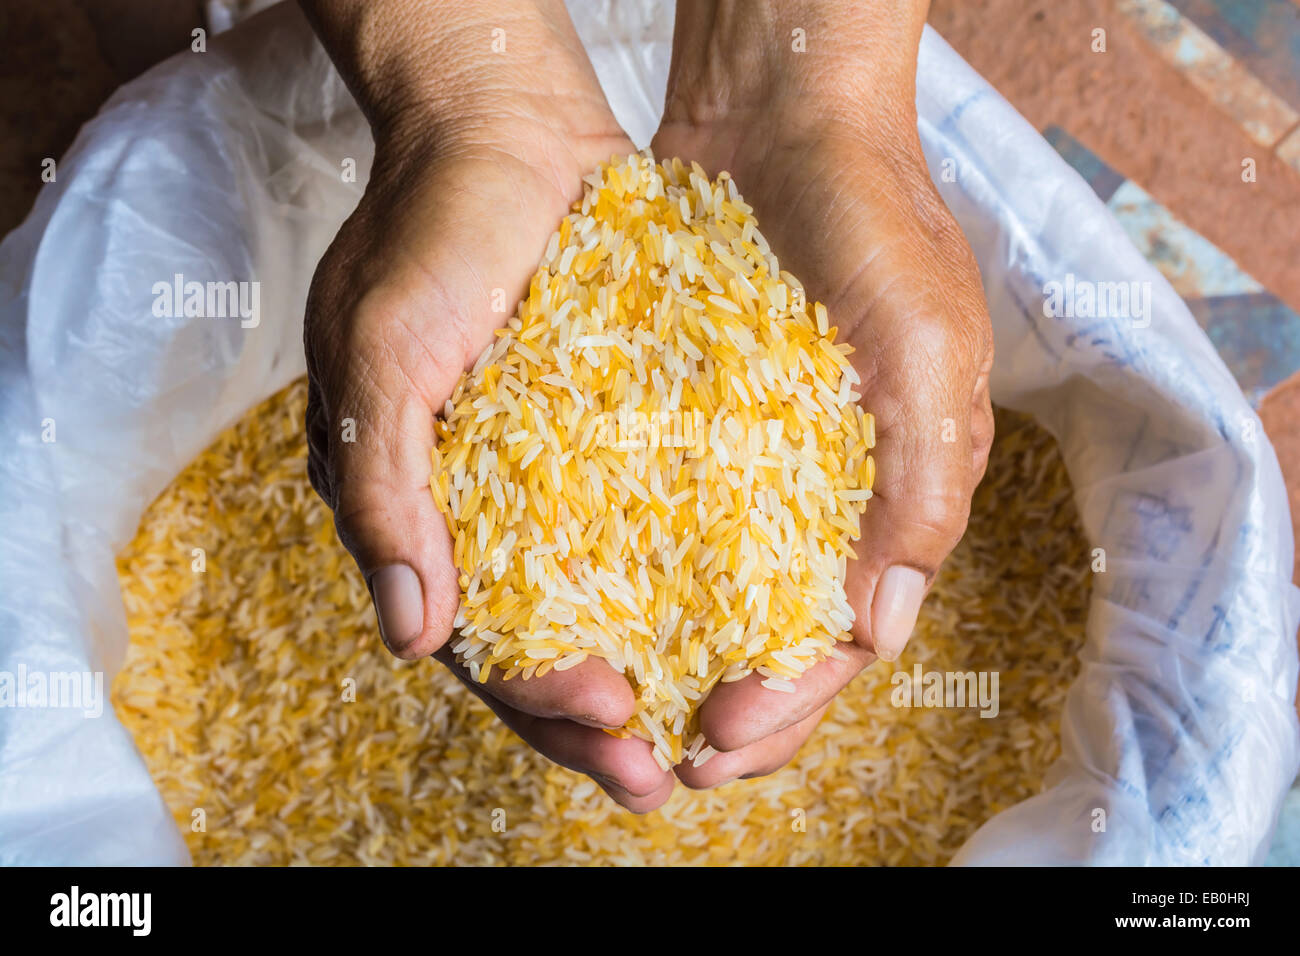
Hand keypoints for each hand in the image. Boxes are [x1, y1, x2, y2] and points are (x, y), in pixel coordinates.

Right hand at [300, 0, 675, 809]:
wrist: (501, 126)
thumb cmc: (429, 229)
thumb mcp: (382, 351)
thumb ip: (384, 491)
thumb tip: (412, 638)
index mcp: (422, 507)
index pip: (478, 634)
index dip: (536, 690)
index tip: (604, 715)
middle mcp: (488, 506)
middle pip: (544, 642)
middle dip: (598, 718)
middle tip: (662, 775)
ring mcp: (553, 473)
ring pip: (602, 603)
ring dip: (651, 668)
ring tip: (711, 726)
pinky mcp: (610, 434)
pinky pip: (644, 525)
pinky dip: (681, 579)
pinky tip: (733, 619)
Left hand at [651, 0, 994, 787]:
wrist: (784, 119)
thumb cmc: (875, 221)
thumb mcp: (925, 347)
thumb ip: (920, 486)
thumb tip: (882, 627)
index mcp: (895, 496)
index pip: (845, 641)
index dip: (789, 705)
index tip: (719, 743)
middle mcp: (828, 495)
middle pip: (778, 638)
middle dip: (730, 709)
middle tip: (658, 759)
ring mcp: (760, 464)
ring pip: (720, 595)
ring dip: (677, 658)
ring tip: (616, 703)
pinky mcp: (700, 425)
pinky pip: (670, 518)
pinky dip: (641, 573)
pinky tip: (591, 607)